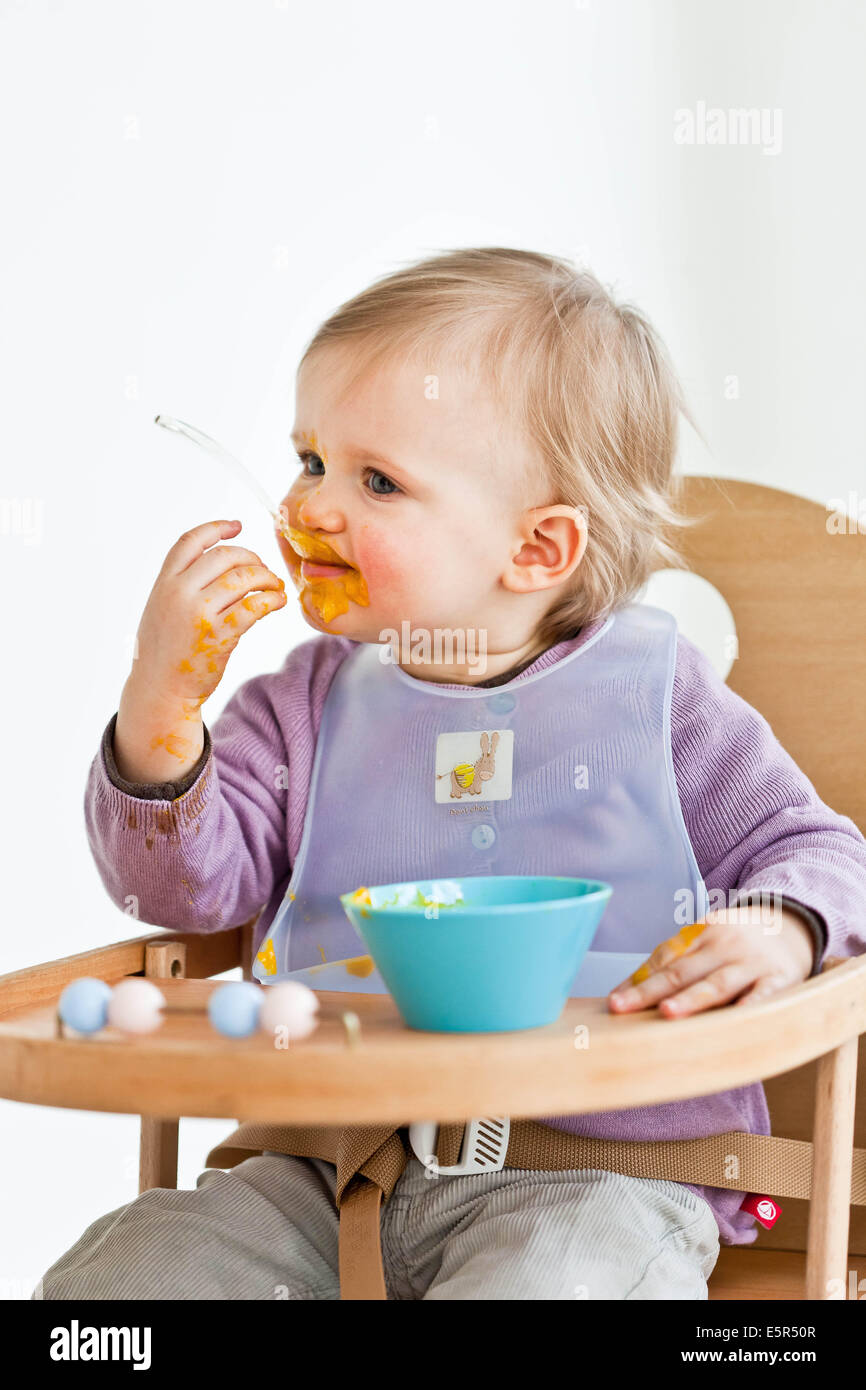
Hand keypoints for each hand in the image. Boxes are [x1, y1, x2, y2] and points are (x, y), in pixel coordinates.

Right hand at [127, 519, 287, 710]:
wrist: (159, 688)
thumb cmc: (164, 649)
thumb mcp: (161, 606)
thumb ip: (182, 583)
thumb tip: (221, 563)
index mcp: (164, 582)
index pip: (191, 541)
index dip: (217, 528)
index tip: (237, 526)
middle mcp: (179, 592)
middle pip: (225, 556)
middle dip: (252, 558)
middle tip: (263, 570)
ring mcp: (199, 613)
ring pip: (243, 578)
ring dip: (266, 578)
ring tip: (275, 587)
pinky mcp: (219, 635)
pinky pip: (253, 606)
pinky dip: (272, 599)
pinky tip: (278, 601)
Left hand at [607, 903, 814, 1018]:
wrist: (793, 925)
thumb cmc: (736, 943)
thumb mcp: (705, 942)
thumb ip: (674, 963)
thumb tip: (628, 991)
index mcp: (700, 935)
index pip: (663, 958)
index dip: (638, 980)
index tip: (614, 1001)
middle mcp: (723, 946)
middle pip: (682, 971)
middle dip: (650, 991)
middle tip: (621, 1006)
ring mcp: (751, 963)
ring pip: (717, 983)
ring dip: (691, 999)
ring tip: (666, 1013)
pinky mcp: (780, 980)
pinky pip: (763, 996)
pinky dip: (748, 1006)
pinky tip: (732, 1020)